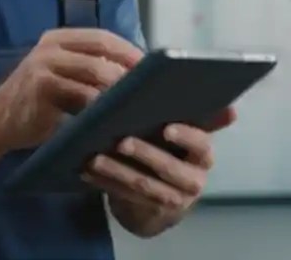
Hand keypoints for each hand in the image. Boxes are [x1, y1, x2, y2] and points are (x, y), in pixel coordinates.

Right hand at [0, 29, 143, 149]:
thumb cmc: (36, 101)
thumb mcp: (58, 75)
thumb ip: (86, 69)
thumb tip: (133, 75)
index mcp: (58, 39)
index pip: (102, 37)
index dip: (128, 50)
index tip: (152, 66)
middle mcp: (50, 47)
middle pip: (100, 51)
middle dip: (128, 68)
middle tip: (150, 86)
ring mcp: (43, 66)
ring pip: (93, 72)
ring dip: (118, 88)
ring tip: (137, 102)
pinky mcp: (41, 89)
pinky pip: (80, 96)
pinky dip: (100, 107)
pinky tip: (113, 117)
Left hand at [83, 107, 237, 215]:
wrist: (163, 197)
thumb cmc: (168, 151)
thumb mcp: (178, 132)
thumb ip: (182, 113)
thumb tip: (179, 79)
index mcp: (202, 154)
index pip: (202, 145)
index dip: (186, 137)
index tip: (167, 129)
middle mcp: (194, 179)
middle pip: (169, 167)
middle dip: (144, 153)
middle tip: (121, 141)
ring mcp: (175, 199)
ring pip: (144, 184)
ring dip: (117, 170)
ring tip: (95, 158)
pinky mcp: (152, 211)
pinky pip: (127, 196)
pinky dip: (106, 182)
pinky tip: (88, 171)